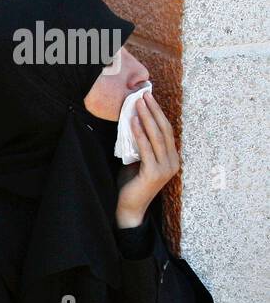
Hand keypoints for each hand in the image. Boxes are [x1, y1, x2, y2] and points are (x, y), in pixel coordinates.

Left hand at [115, 92, 178, 227]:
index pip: (167, 130)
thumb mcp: (139, 160)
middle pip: (164, 130)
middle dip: (153, 111)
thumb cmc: (131, 183)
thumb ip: (141, 146)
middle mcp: (173, 162)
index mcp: (172, 158)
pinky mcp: (154, 173)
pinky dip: (139, 133)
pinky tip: (132, 122)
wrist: (128, 207)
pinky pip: (146, 148)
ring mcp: (165, 168)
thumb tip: (134, 123)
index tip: (149, 98)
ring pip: (156, 137)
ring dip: (146, 118)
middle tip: (144, 95)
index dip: (158, 113)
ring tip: (137, 103)